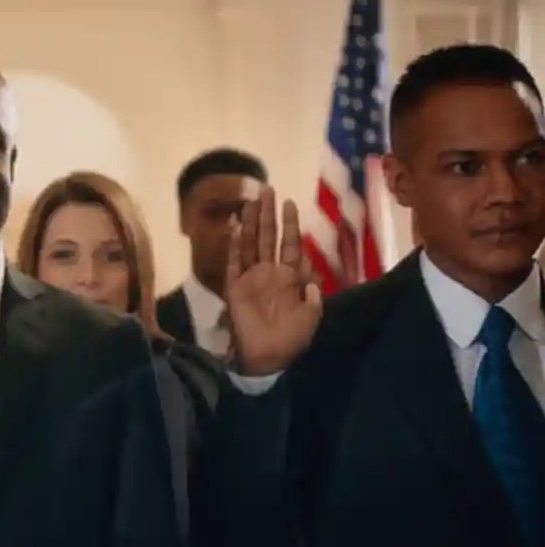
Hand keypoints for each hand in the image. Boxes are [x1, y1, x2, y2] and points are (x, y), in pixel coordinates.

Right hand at [225, 188, 322, 375]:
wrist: (268, 357)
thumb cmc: (291, 338)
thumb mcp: (312, 315)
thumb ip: (313, 294)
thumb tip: (311, 274)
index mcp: (289, 278)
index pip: (290, 244)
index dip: (290, 224)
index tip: (290, 202)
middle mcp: (269, 272)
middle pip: (268, 237)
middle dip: (268, 214)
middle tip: (267, 189)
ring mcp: (250, 278)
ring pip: (250, 244)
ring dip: (250, 223)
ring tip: (250, 201)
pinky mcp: (234, 287)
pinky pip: (234, 262)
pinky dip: (234, 246)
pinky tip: (235, 229)